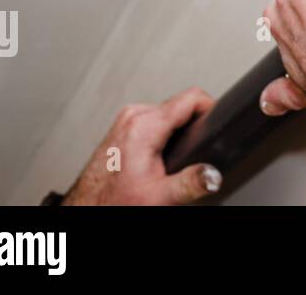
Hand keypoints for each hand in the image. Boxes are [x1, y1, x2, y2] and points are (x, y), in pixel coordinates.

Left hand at [62, 87, 221, 204]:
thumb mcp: (160, 196)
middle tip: (194, 151)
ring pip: (167, 112)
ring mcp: (126, 120)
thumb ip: (191, 182)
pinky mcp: (122, 126)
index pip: (191, 97)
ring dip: (177, 130)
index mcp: (144, 125)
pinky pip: (153, 119)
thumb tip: (213, 173)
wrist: (89, 208)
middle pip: (180, 105)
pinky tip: (159, 155)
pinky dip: (162, 133)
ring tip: (176, 155)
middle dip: (193, 124)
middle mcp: (133, 116)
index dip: (211, 107)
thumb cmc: (114, 202)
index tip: (216, 122)